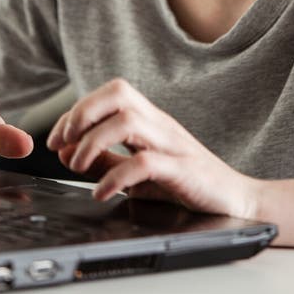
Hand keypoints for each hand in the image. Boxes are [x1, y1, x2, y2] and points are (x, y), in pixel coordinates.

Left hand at [46, 78, 257, 218]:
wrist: (237, 200)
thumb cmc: (187, 182)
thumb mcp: (138, 170)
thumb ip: (105, 160)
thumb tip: (67, 152)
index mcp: (150, 119)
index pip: (110, 93)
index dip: (77, 110)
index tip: (56, 139)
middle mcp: (160, 124)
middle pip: (118, 93)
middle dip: (82, 113)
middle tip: (63, 143)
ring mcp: (173, 144)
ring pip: (128, 121)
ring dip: (93, 142)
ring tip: (77, 167)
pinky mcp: (183, 170)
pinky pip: (145, 163)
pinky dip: (115, 177)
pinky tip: (101, 193)